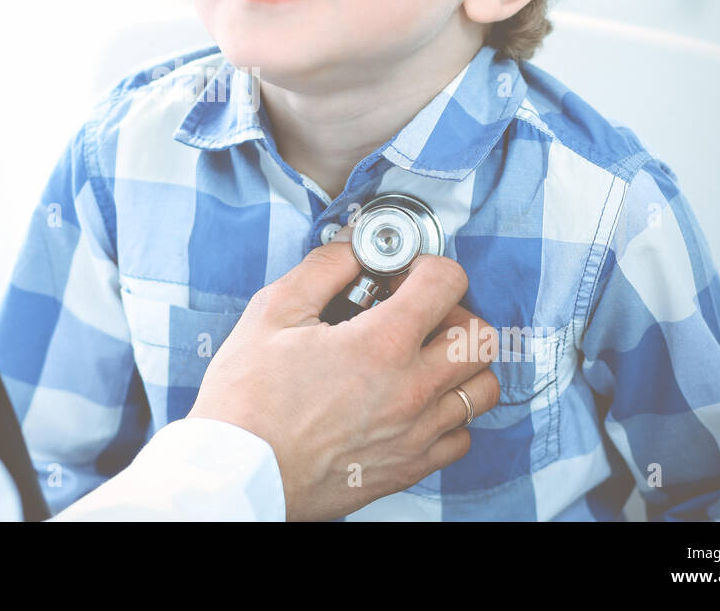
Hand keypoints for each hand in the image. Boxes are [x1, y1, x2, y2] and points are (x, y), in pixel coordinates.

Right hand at [187, 235, 498, 520]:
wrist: (238, 474)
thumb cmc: (247, 399)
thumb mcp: (274, 312)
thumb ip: (324, 268)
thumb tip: (355, 245)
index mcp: (381, 345)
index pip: (447, 282)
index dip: (426, 265)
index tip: (402, 275)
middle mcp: (411, 390)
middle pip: (480, 336)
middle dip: (454, 312)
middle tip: (417, 314)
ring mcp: (416, 433)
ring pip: (481, 388)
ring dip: (459, 363)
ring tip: (421, 358)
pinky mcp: (409, 468)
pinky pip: (461, 436)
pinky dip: (448, 414)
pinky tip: (413, 402)